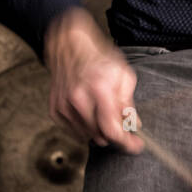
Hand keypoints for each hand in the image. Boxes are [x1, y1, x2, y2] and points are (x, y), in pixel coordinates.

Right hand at [44, 7, 143, 152]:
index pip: (112, 130)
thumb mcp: (123, 75)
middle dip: (116, 135)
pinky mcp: (55, 110)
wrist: (69, 46)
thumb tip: (133, 124)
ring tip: (105, 113)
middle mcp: (78, 100)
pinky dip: (85, 127)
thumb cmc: (98, 58)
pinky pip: (74, 131)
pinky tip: (90, 112)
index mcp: (98, 90)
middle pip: (101, 136)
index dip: (127, 143)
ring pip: (88, 136)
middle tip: (123, 126)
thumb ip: (128, 103)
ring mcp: (64, 106)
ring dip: (100, 131)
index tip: (136, 146)